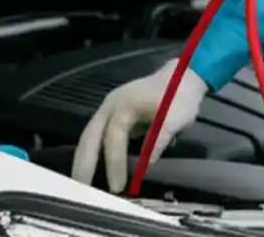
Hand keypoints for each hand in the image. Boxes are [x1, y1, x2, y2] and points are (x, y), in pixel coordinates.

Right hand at [71, 59, 207, 192]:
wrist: (182, 76)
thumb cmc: (179, 96)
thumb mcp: (175, 119)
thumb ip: (159, 140)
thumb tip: (145, 165)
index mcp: (125, 104)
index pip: (114, 136)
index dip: (114, 162)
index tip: (117, 186)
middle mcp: (110, 106)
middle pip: (90, 136)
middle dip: (84, 163)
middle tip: (81, 188)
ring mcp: (109, 109)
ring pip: (89, 136)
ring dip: (84, 159)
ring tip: (81, 183)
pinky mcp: (112, 115)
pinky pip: (96, 136)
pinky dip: (91, 153)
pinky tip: (91, 169)